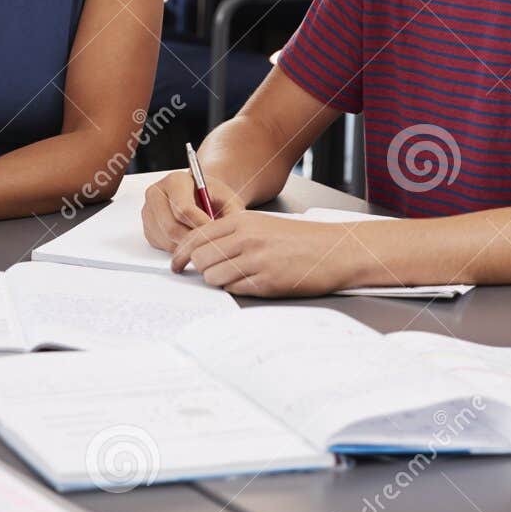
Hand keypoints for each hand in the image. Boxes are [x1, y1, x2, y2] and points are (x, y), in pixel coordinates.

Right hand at [142, 170, 240, 252]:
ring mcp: (149, 212)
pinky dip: (180, 249)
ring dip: (188, 246)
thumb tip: (229, 232)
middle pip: (171, 227)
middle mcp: (156, 194)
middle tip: (211, 244)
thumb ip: (232, 213)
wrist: (202, 196)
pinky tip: (192, 241)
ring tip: (204, 241)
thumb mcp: (228, 199)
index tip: (216, 233)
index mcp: (174, 180)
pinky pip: (163, 246)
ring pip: (167, 239)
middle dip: (194, 240)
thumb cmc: (213, 196)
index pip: (183, 209)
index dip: (201, 225)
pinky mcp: (148, 229)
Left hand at [169, 209, 354, 296]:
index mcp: (242, 221)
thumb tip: (203, 250)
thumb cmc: (300, 239)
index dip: (181, 253)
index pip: (197, 237)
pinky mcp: (267, 282)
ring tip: (233, 277)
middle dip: (199, 269)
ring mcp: (256, 261)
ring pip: (214, 277)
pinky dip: (236, 289)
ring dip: (217, 281)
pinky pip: (236, 290)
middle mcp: (246, 239)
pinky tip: (250, 282)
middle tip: (206, 273)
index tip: (175, 264)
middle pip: (201, 259)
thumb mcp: (262, 225)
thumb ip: (232, 233)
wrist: (335, 250)